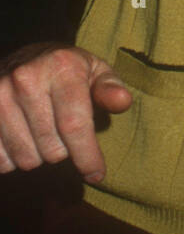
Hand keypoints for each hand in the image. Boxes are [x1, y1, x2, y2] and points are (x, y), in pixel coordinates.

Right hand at [0, 42, 131, 181]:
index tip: (96, 174)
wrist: (21, 59)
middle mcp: (26, 78)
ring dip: (38, 156)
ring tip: (40, 133)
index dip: (87, 156)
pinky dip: (12, 159)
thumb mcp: (94, 71)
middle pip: (52, 149)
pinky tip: (19, 138)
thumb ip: (109, 88)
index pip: (74, 125)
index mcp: (61, 66)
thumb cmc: (66, 70)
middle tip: (62, 134)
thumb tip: (122, 102)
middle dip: (63, 152)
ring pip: (26, 159)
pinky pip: (1, 160)